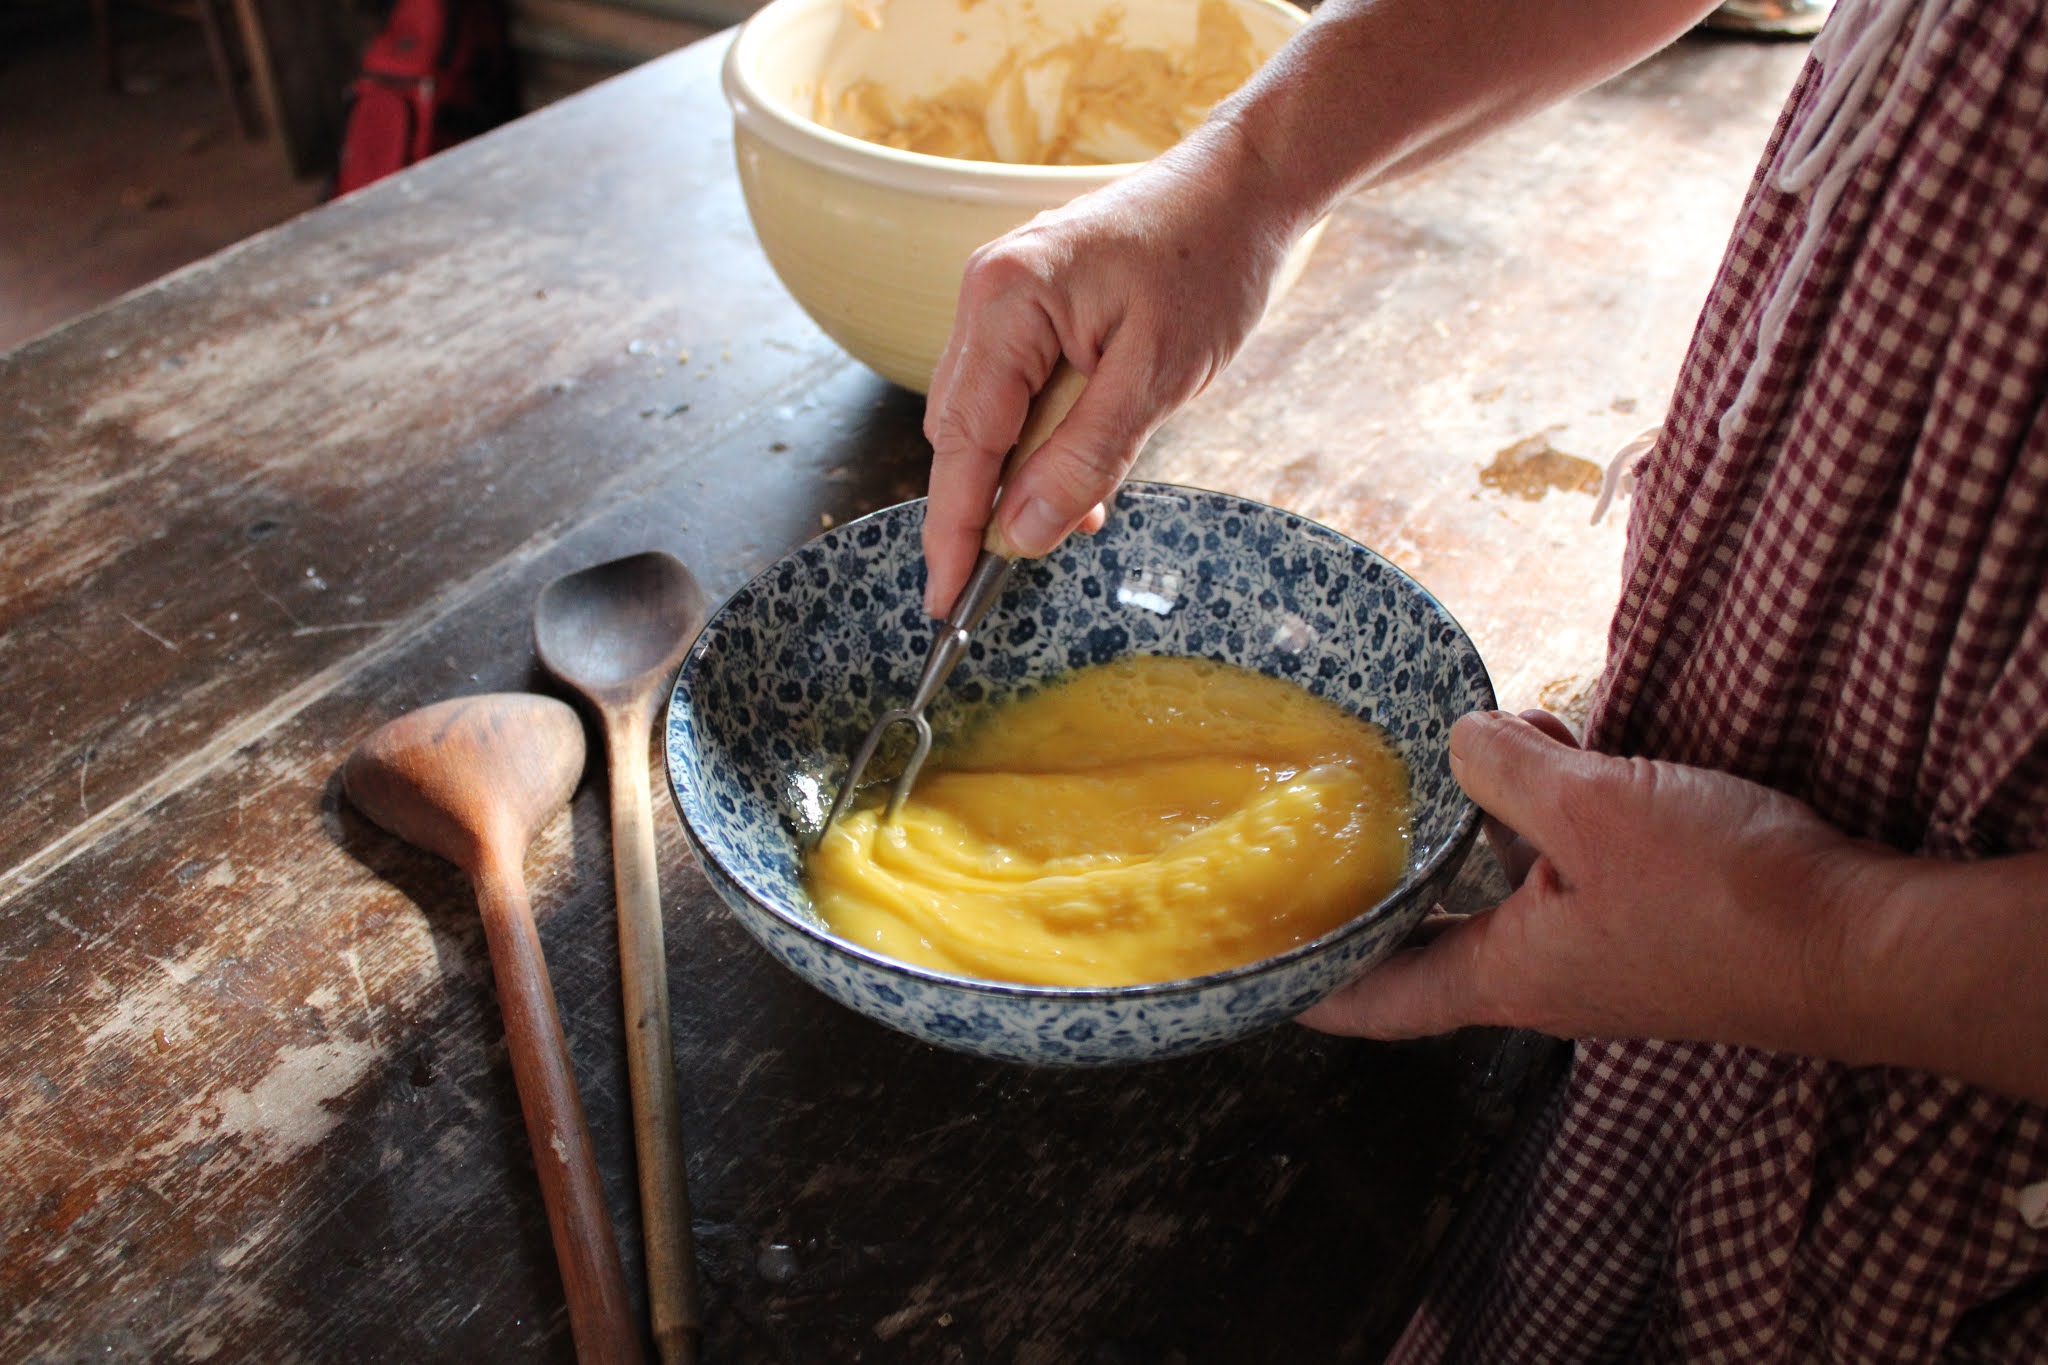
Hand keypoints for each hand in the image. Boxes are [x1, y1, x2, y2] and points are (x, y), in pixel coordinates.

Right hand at [920, 126, 1302, 614]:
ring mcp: (1001, 298)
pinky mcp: (1026, 308)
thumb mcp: (1155, 380)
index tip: (943, 599)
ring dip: (1025, 475)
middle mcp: (986, 295)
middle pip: (961, 434)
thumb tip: (1020, 536)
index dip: (950, 529)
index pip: (961, 442)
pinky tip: (1085, 471)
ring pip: (987, 419)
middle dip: (992, 505)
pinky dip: (1042, 442)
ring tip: (1085, 510)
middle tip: (1031, 562)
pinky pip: (1014, 394)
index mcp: (1005, 301)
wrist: (1243, 189)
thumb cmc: (1208, 264)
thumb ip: (1082, 462)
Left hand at [1299, 710, 1891, 1049]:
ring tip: (1469, 747)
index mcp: (1510, 975)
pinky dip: (1555, 817)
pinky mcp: (1658, 925)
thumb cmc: (1722, 897)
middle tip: (1340, 838)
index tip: (1265, 975)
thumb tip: (1461, 741)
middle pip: (1442, 933)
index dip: (1320, 989)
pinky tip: (1562, 749)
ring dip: (1488, 824)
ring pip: (1515, 884)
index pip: (1384, 1000)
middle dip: (1397, 880)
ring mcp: (1606, 954)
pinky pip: (1576, 868)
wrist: (1861, 942)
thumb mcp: (1592, 809)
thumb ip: (1507, 774)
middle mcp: (1548, 977)